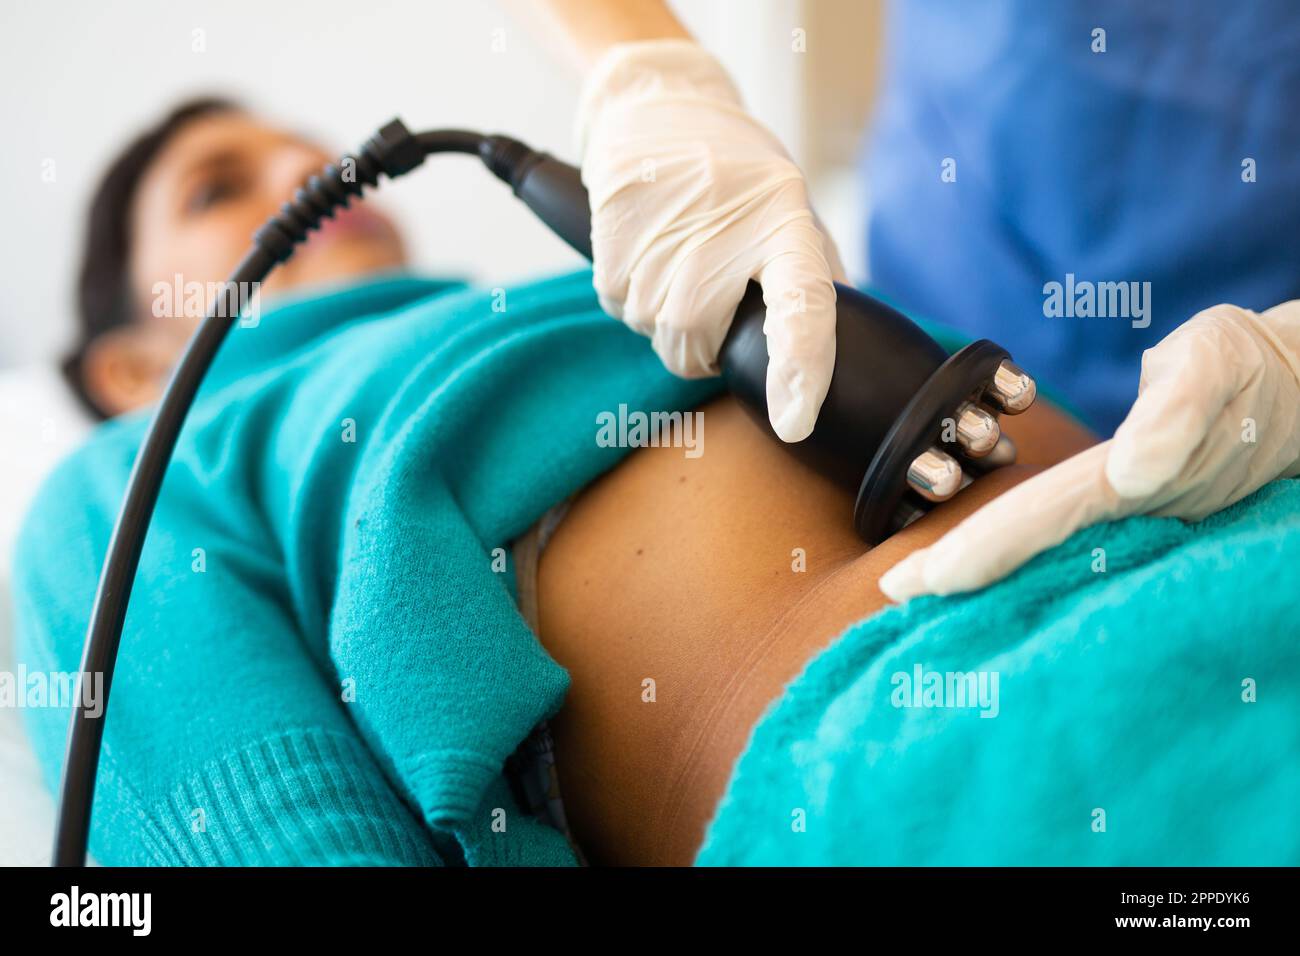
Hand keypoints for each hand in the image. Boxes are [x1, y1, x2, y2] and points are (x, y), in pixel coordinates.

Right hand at [576, 39, 845, 441]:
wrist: (659, 107)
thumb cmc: (738, 176)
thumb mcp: (791, 213)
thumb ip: (810, 281)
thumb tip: (836, 358)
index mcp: (785, 226)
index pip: (802, 304)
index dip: (800, 369)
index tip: (794, 420)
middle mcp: (721, 234)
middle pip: (697, 344)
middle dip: (703, 345)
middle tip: (713, 295)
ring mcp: (660, 238)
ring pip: (655, 333)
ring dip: (666, 320)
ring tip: (679, 258)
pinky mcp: (611, 237)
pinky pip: (619, 308)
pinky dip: (633, 297)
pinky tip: (648, 252)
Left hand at [879, 300, 1299, 601]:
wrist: (1296, 385)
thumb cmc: (1246, 369)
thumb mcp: (1215, 368)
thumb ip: (1175, 416)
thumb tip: (1129, 472)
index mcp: (1128, 484)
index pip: (1034, 525)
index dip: (974, 554)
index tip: (915, 583)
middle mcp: (1125, 507)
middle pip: (1030, 548)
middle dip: (961, 574)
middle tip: (894, 596)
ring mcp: (1132, 509)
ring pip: (1046, 547)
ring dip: (985, 568)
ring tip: (922, 586)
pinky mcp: (1138, 497)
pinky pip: (1066, 529)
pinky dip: (1020, 547)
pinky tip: (987, 560)